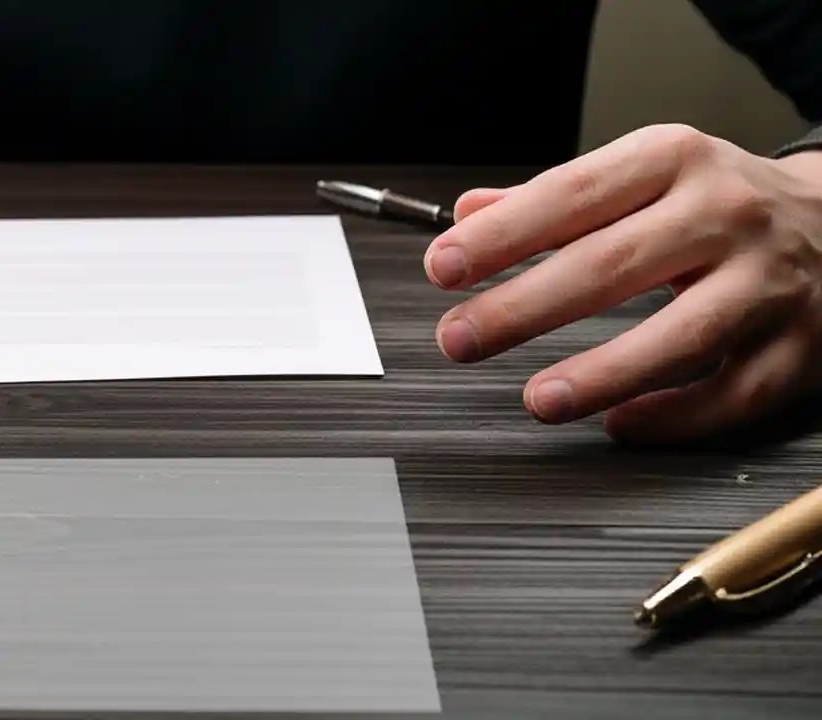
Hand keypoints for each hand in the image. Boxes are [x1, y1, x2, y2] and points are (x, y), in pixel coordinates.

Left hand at [423, 123, 821, 443]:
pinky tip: (619, 425)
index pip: (572, 195)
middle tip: (459, 339)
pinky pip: (733, 393)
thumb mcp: (640, 177)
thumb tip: (466, 215)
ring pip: (682, 335)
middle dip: (524, 307)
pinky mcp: (798, 347)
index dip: (503, 236)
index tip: (443, 267)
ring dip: (602, 373)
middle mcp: (724, 214)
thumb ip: (552, 200)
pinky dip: (674, 416)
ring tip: (537, 399)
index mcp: (673, 161)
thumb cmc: (716, 203)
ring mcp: (767, 282)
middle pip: (612, 265)